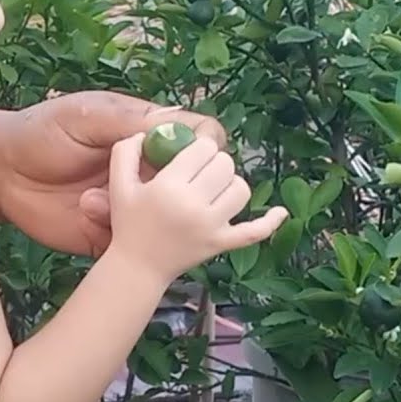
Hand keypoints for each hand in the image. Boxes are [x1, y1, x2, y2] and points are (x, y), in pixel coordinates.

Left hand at [0, 91, 227, 256]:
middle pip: (193, 181)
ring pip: (167, 214)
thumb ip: (129, 121)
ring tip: (93, 196)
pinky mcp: (114, 232)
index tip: (192, 155)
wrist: (2, 172)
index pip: (199, 139)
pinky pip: (134, 238)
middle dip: (176, 185)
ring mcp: (133, 204)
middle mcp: (148, 171)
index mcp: (147, 135)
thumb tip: (181, 124)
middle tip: (145, 180)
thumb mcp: (85, 116)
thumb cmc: (42, 133)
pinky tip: (86, 209)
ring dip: (137, 206)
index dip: (206, 147)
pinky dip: (115, 225)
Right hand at [105, 133, 287, 282]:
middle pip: (224, 165)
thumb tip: (144, 133)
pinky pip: (254, 232)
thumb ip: (125, 152)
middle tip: (200, 173)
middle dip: (215, 163)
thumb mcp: (119, 185)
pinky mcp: (222, 244)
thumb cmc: (129, 224)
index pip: (203, 150)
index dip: (199, 148)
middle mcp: (194, 205)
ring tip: (216, 189)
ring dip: (231, 184)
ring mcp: (212, 226)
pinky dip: (270, 222)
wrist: (138, 268)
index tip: (190, 158)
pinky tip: (281, 212)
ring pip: (240, 190)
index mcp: (169, 186)